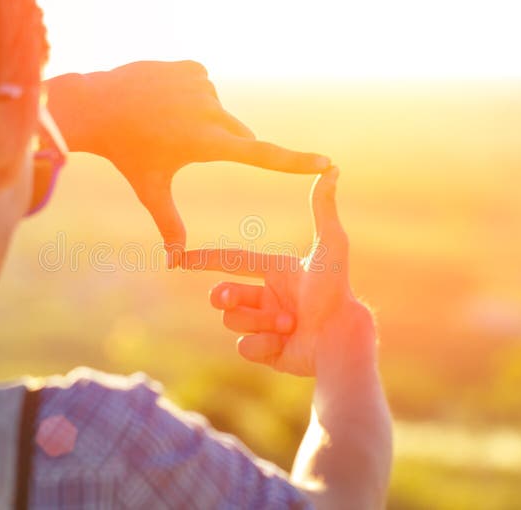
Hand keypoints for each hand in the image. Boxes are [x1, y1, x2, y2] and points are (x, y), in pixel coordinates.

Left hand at [47, 61, 330, 266]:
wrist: (98, 106)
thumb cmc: (127, 154)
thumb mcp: (151, 190)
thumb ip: (169, 225)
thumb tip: (173, 264)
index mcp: (206, 142)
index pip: (261, 154)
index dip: (295, 161)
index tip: (326, 162)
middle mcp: (210, 110)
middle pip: (238, 136)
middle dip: (223, 145)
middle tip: (184, 147)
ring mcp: (202, 85)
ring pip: (219, 112)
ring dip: (204, 121)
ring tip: (168, 122)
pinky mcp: (194, 68)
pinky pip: (205, 89)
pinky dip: (192, 98)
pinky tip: (165, 101)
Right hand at [181, 168, 373, 376]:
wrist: (341, 337)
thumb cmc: (337, 290)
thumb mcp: (330, 244)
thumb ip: (324, 207)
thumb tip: (333, 167)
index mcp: (275, 273)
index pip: (232, 261)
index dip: (205, 259)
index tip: (179, 257)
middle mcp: (268, 299)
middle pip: (224, 294)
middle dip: (223, 296)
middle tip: (227, 297)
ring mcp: (266, 327)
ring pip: (232, 321)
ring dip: (258, 321)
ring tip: (288, 324)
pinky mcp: (267, 352)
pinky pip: (244, 347)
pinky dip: (262, 344)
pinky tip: (285, 344)